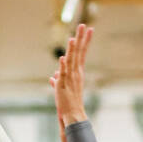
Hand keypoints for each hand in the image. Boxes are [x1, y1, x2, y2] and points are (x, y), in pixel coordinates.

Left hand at [50, 22, 92, 141]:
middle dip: (81, 39)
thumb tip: (52, 76)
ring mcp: (70, 79)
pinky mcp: (62, 85)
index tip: (89, 29)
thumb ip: (57, 80)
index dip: (84, 41)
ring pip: (71, 61)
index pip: (82, 53)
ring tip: (73, 38)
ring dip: (72, 50)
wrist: (71, 116)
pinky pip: (63, 74)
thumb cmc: (67, 103)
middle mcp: (76, 73)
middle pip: (79, 53)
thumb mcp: (61, 88)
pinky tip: (62, 58)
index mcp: (77, 72)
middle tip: (84, 25)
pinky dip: (62, 66)